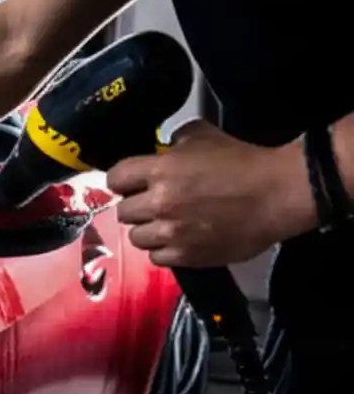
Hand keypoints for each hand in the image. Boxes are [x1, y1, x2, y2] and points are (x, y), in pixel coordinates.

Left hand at [106, 119, 316, 267]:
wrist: (277, 195)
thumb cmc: (243, 162)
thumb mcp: (204, 135)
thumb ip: (174, 141)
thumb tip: (161, 149)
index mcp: (160, 171)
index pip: (115, 178)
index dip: (122, 180)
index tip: (131, 182)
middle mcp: (159, 203)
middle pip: (123, 211)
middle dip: (137, 205)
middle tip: (154, 203)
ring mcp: (171, 233)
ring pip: (136, 237)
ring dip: (148, 230)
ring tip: (167, 223)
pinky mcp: (186, 256)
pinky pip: (156, 258)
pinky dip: (164, 250)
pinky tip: (178, 239)